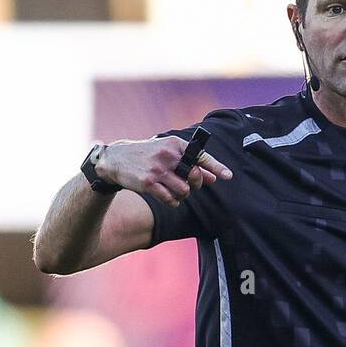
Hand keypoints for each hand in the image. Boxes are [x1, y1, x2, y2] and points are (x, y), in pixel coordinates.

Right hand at [97, 136, 232, 207]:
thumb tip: (212, 177)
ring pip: (184, 191)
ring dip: (182, 195)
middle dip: (195, 184)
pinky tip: (168, 197)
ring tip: (174, 191)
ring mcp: (158, 169)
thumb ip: (190, 163)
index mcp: (175, 144)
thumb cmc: (147, 156)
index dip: (216, 167)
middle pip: (195, 176)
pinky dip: (173, 202)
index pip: (200, 156)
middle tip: (188, 184)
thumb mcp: (167, 152)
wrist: (116, 159)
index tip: (228, 176)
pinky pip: (171, 200)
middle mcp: (168, 155)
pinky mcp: (149, 183)